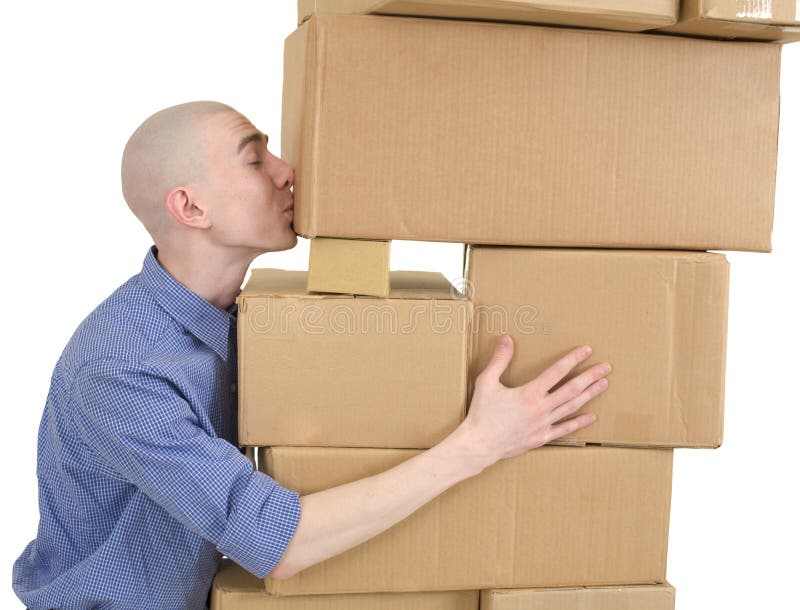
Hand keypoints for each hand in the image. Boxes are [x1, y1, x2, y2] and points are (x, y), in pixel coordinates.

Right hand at [460, 335, 609, 468]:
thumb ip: (499, 360)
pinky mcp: (542, 438)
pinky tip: (591, 416)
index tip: (587, 350)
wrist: (480, 445)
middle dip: (590, 376)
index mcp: (529, 393)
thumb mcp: (486, 382)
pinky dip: (579, 422)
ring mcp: (544, 424)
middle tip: (606, 367)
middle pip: (572, 389)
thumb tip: (507, 339)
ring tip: (603, 384)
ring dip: (589, 395)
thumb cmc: (481, 413)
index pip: (557, 371)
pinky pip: (565, 429)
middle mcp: (541, 408)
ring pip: (572, 407)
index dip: (573, 359)